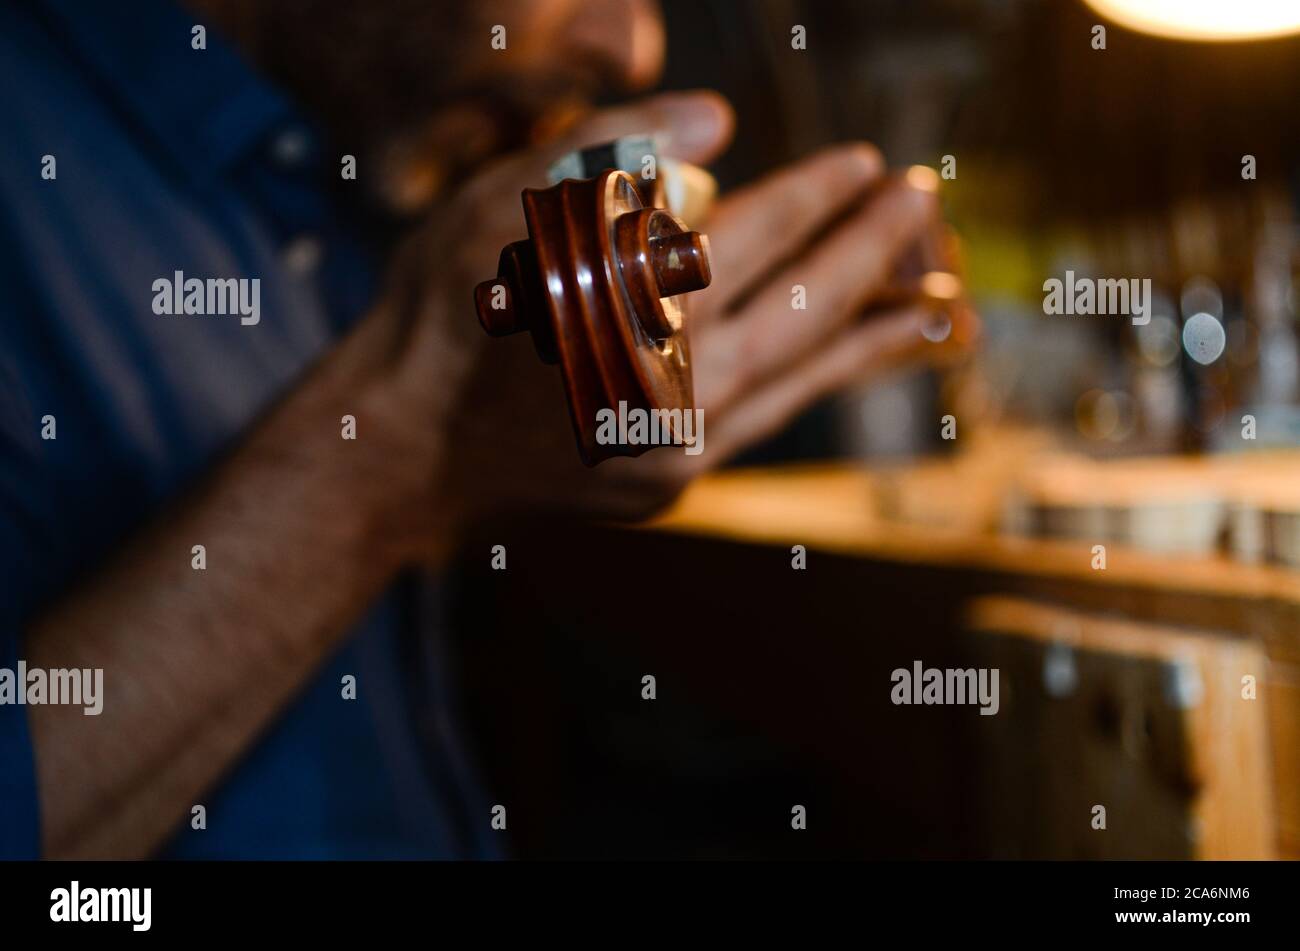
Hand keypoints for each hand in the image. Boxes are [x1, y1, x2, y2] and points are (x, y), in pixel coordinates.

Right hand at [354, 91, 973, 545]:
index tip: (862, 165)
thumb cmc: (445, 309)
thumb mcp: (499, 202)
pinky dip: (818, 380)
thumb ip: (608, 150)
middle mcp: (667, 381)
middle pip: (799, 306)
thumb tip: (721, 121)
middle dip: (870, 250)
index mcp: (623, 301)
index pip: (747, 235)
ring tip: (945, 306)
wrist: (408, 446)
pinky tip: (855, 356)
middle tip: (922, 201)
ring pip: (802, 377)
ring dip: (875, 334)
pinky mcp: (675, 482)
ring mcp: (678, 446)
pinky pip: (769, 418)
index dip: (813, 195)